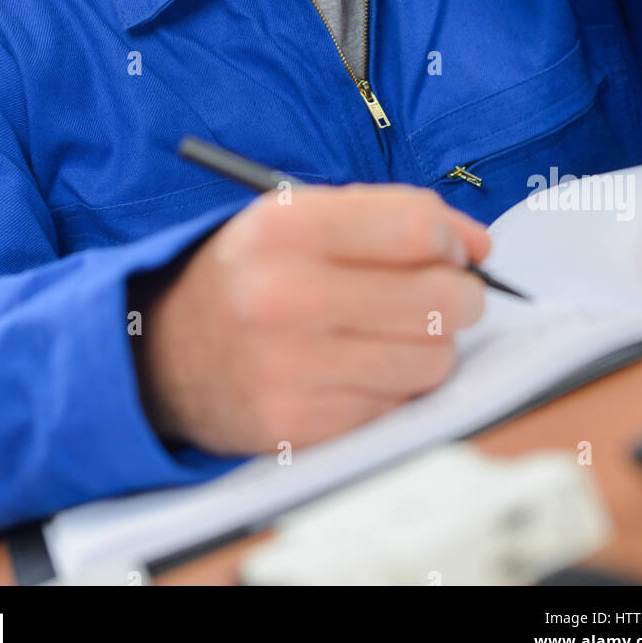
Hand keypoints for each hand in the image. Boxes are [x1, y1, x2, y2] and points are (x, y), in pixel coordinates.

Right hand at [133, 182, 491, 454]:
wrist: (162, 353)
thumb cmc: (250, 274)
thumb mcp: (296, 216)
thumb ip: (389, 215)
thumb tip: (478, 246)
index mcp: (283, 228)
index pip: (416, 229)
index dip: (450, 238)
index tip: (450, 248)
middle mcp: (284, 296)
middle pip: (439, 297)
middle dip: (461, 294)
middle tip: (445, 292)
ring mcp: (292, 369)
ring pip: (432, 359)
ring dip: (430, 345)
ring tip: (392, 332)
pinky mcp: (300, 427)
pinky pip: (399, 405)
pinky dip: (395, 386)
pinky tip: (360, 368)